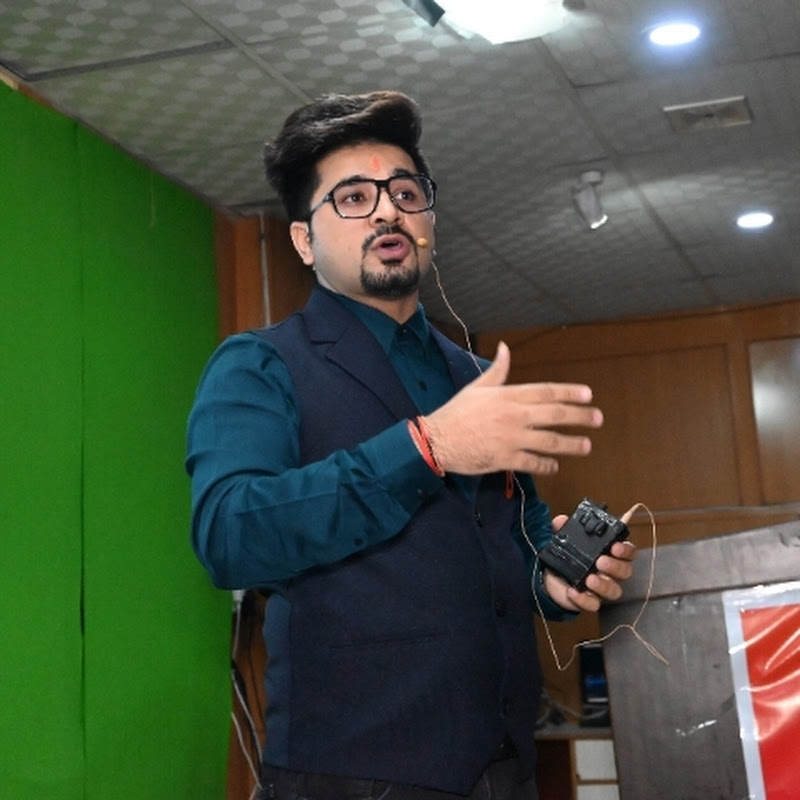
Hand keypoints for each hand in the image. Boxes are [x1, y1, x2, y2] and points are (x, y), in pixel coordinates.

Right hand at [423, 342, 602, 475]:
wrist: (437, 439)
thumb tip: (505, 349)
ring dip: (571, 444)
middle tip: (597, 419)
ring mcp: (511, 438)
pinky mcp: (505, 459)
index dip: (570, 393)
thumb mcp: (477, 387)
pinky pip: (533, 463)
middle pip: (555, 415)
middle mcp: (514, 415)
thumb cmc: (456, 412)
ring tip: (586, 445)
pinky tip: (554, 466)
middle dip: (580, 416)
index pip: (547, 392)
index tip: (587, 395)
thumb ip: (497, 370)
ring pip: (549, 441)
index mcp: (508, 396)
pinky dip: (546, 465)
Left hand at [543, 514, 636, 612]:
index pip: (628, 552)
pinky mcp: (589, 601)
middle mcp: (610, 572)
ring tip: (590, 578)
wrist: (549, 578)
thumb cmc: (565, 557)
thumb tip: (562, 520)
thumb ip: (563, 528)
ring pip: (615, 591)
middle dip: (615, 566)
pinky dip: (584, 599)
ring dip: (604, 585)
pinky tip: (573, 591)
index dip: (626, 550)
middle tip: (600, 561)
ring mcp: (601, 588)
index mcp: (609, 554)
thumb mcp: (563, 539)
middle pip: (625, 571)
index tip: (615, 546)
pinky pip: (593, 605)